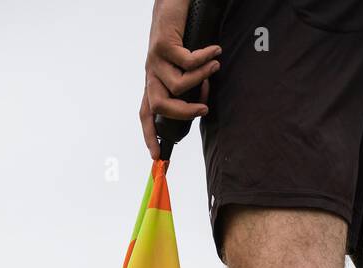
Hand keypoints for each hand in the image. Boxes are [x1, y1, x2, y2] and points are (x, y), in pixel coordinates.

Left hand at [139, 0, 221, 158]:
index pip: (146, 114)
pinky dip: (204, 59)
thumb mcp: (183, 67)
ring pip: (178, 84)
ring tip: (215, 66)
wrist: (172, 5)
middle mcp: (151, 74)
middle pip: (160, 106)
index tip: (157, 156)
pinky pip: (187, 62)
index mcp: (153, 83)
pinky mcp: (162, 44)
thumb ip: (190, 87)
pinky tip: (215, 51)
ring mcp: (154, 60)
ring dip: (202, 78)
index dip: (150, 135)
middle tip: (205, 108)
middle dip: (183, 112)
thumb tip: (202, 105)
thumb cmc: (181, 38)